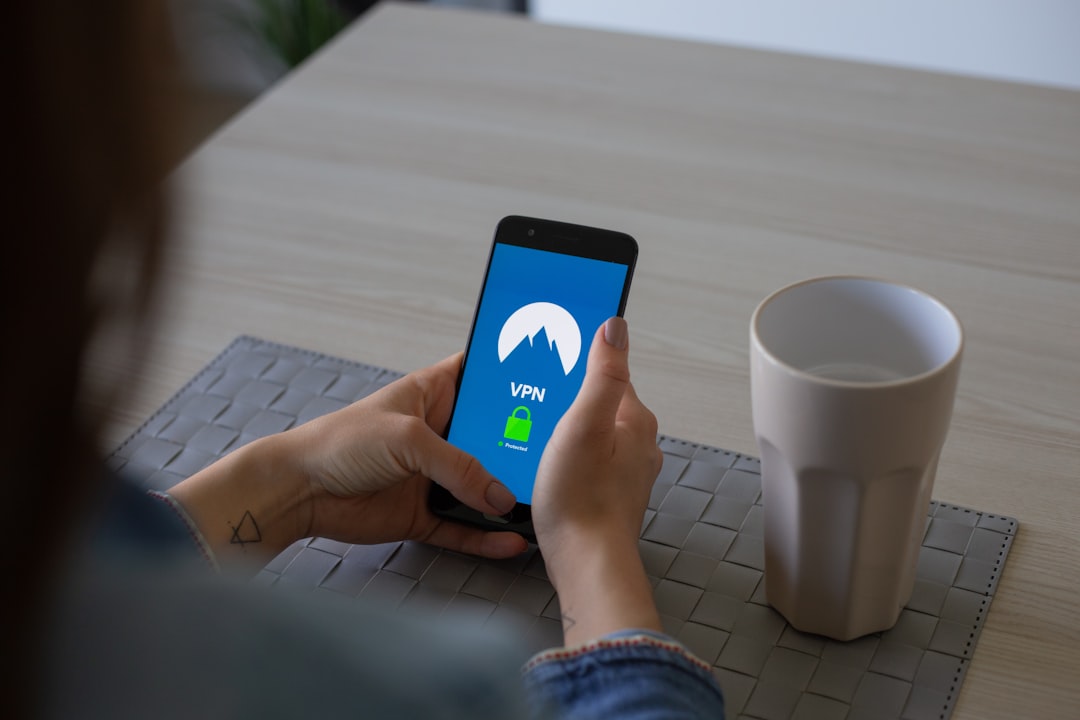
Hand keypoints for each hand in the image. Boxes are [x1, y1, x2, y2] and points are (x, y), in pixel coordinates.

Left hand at [170, 354, 527, 572]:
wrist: (297, 491)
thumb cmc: (339, 443)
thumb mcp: (407, 438)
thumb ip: (459, 465)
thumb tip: (500, 496)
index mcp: (433, 394)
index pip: (480, 375)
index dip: (509, 375)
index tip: (548, 377)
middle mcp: (439, 434)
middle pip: (492, 437)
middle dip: (522, 446)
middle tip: (561, 453)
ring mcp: (432, 476)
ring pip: (482, 486)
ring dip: (507, 497)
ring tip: (544, 504)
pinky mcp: (423, 513)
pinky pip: (463, 527)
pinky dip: (486, 537)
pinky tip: (511, 542)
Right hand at [532, 318, 664, 644]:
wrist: (585, 564)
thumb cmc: (582, 501)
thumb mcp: (585, 424)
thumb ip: (602, 374)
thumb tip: (614, 327)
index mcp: (636, 422)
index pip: (609, 372)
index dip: (578, 364)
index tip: (554, 360)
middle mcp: (637, 446)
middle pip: (598, 403)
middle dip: (568, 400)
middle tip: (536, 403)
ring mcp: (624, 472)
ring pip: (591, 434)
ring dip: (565, 431)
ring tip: (536, 435)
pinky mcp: (607, 493)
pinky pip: (586, 461)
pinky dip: (566, 457)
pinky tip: (545, 466)